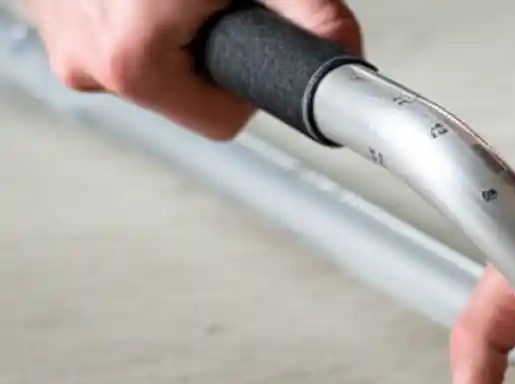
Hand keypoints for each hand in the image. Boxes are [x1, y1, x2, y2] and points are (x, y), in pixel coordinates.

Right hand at [23, 0, 360, 138]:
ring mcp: (65, 44)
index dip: (250, 82)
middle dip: (210, 49)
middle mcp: (90, 62)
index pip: (221, 119)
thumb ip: (305, 8)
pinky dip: (139, 11)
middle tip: (211, 4)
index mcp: (134, 59)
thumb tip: (343, 47)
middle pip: (187, 93)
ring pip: (154, 63)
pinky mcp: (50, 25)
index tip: (255, 47)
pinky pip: (114, 33)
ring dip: (174, 28)